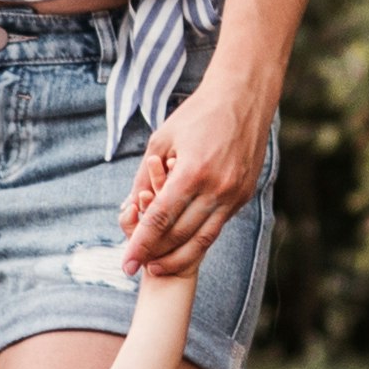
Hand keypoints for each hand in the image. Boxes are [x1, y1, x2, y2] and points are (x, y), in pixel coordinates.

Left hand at [119, 70, 269, 275]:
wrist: (242, 100)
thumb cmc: (196, 115)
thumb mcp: (162, 139)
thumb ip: (144, 177)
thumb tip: (129, 209)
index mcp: (191, 171)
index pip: (159, 219)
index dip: (140, 245)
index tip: (125, 263)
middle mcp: (216, 188)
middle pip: (180, 236)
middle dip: (155, 256)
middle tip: (136, 269)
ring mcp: (233, 194)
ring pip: (202, 240)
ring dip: (177, 258)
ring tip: (157, 269)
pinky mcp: (243, 196)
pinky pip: (217, 227)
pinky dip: (197, 242)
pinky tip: (181, 249)